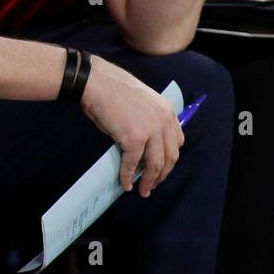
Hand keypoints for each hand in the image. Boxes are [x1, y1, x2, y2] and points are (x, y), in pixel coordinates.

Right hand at [81, 55, 183, 197]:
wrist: (96, 82)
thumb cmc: (111, 89)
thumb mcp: (140, 103)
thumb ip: (146, 121)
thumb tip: (139, 145)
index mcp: (167, 111)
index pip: (177, 142)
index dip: (169, 159)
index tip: (161, 168)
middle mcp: (163, 122)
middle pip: (170, 157)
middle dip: (162, 174)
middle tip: (153, 184)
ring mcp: (150, 130)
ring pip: (156, 164)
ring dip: (150, 180)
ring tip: (143, 190)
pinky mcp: (134, 138)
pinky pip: (133, 163)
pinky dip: (128, 175)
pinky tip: (125, 183)